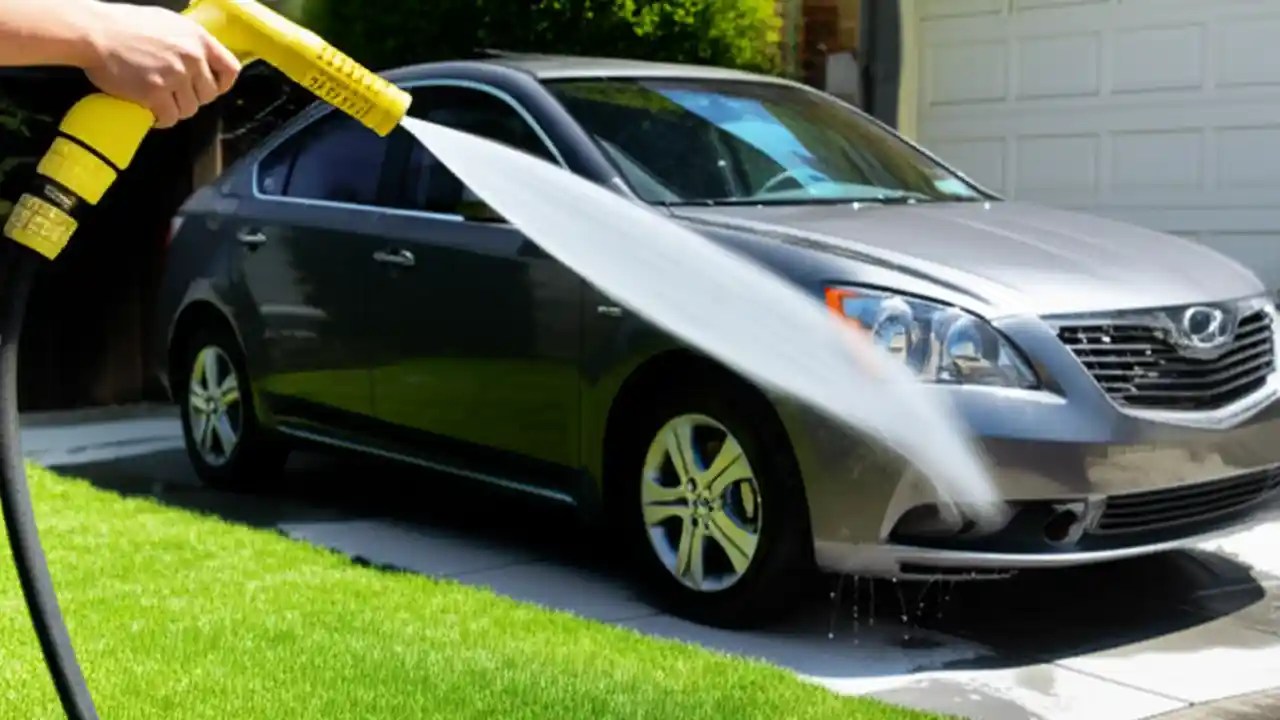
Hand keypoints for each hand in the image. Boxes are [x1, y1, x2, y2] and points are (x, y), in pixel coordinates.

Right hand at [80, 2, 240, 128]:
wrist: (94, 31)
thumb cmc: (125, 24)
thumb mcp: (168, 23)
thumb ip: (189, 42)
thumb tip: (202, 60)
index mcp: (199, 39)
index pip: (230, 69)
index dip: (222, 84)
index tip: (210, 88)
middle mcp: (192, 58)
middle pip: (208, 95)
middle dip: (192, 98)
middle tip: (173, 95)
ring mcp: (175, 76)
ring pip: (189, 109)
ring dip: (175, 109)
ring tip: (159, 101)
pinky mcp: (156, 93)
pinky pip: (169, 118)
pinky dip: (160, 120)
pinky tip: (150, 113)